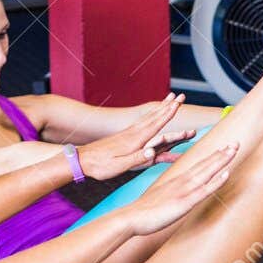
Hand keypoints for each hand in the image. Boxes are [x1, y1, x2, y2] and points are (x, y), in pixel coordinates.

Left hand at [74, 94, 190, 180]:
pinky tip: (154, 114)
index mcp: (135, 141)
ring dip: (161, 108)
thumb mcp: (119, 166)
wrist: (82, 160)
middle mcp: (133, 133)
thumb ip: (136, 158)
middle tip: (181, 96)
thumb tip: (152, 152)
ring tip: (170, 99)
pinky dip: (152, 115)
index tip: (177, 104)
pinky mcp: (125, 135)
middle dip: (168, 106)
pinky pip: (143, 122)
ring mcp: (129, 133)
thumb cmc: (101, 166)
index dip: (167, 114)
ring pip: (149, 117)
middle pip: (155, 117)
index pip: (155, 125)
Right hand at [127, 143, 238, 234]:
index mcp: (177, 181)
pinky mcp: (184, 202)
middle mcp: (182, 182)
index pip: (198, 166)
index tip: (224, 149)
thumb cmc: (145, 211)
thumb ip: (173, 195)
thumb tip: (180, 197)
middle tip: (236, 143)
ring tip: (234, 149)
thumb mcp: (162, 198)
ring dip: (221, 161)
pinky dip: (216, 181)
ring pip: (206, 172)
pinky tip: (226, 173)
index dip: (212, 158)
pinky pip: (203, 190)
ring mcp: (183, 191)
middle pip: (205, 165)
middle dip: (221, 154)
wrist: (131, 217)